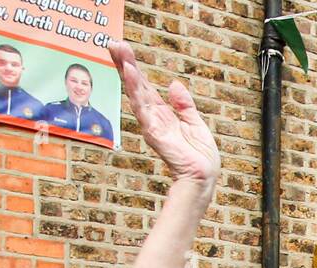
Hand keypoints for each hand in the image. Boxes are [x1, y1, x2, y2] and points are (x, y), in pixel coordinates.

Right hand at [110, 41, 218, 187]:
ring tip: (118, 51)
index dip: (135, 69)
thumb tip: (174, 85)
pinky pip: (143, 108)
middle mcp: (153, 118)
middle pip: (136, 86)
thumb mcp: (195, 123)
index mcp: (163, 114)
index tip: (123, 50)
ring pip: (136, 93)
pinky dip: (135, 90)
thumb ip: (184, 104)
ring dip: (127, 72)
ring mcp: (151, 124)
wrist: (203, 176)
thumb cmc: (200, 156)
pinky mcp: (154, 132)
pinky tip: (130, 73)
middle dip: (124, 64)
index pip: (145, 87)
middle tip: (113, 43)